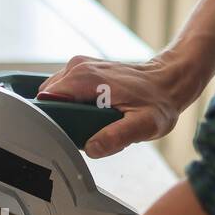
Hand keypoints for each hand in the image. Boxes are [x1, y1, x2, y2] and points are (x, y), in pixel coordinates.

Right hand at [38, 55, 204, 157]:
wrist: (170, 80)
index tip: (63, 137)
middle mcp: (77, 67)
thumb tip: (92, 148)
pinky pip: (63, 93)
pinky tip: (90, 115)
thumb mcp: (144, 125)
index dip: (50, 122)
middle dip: (60, 120)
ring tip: (90, 124)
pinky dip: (71, 106)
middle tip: (85, 133)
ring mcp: (78, 66)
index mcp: (85, 78)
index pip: (45, 102)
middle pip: (47, 101)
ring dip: (66, 114)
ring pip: (53, 98)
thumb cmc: (159, 101)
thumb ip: (117, 137)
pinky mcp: (81, 70)